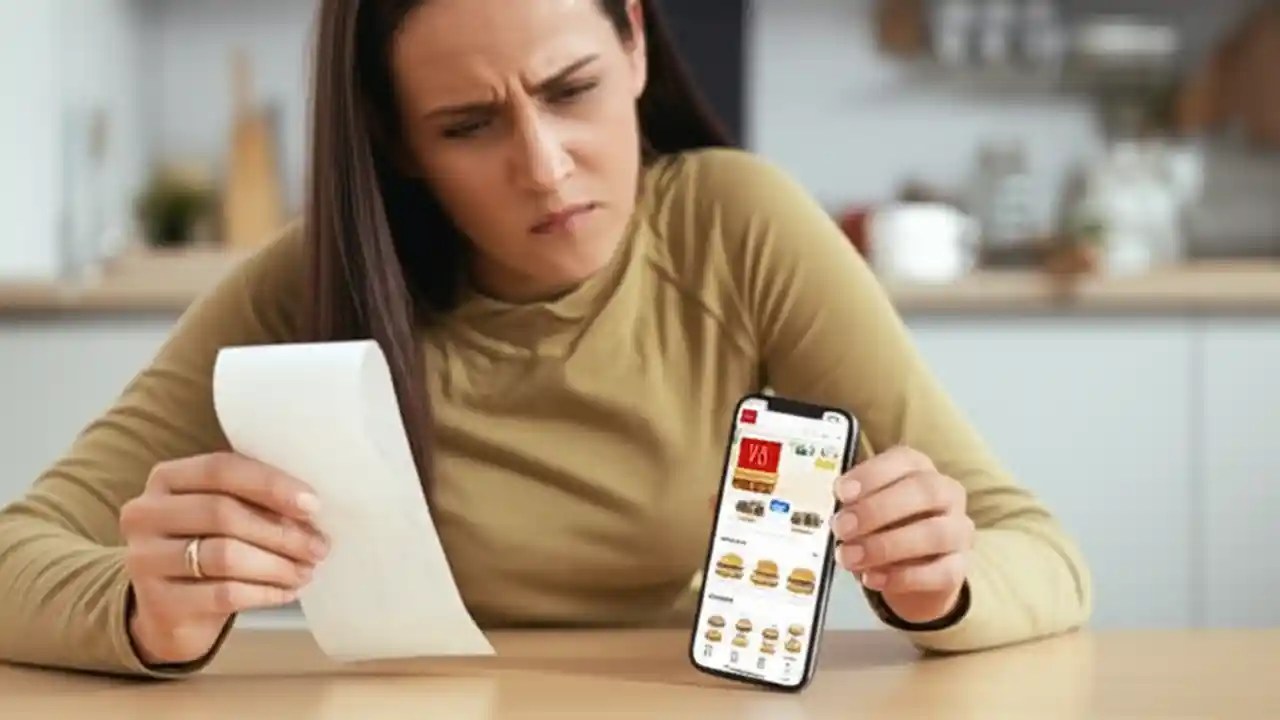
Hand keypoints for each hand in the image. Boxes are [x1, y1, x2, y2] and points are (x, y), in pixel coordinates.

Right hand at [119, 452, 328, 664]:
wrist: (169, 611)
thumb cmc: (208, 547)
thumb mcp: (223, 513)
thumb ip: (255, 499)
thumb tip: (311, 507)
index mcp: (166, 479)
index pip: (220, 469)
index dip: (271, 484)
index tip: (313, 504)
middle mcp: (145, 514)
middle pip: (223, 513)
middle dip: (282, 531)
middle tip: (319, 546)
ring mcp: (144, 560)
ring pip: (225, 556)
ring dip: (278, 564)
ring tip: (307, 571)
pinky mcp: (159, 603)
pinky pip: (224, 595)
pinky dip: (265, 592)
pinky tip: (288, 592)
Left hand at [831, 446, 973, 624]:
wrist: (914, 570)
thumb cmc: (884, 526)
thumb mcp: (866, 509)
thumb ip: (853, 506)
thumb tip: (833, 514)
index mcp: (919, 469)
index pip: (904, 460)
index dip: (872, 474)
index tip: (841, 492)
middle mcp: (947, 493)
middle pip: (923, 491)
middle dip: (877, 509)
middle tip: (841, 528)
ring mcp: (959, 530)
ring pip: (934, 533)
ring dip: (886, 546)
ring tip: (850, 557)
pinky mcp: (960, 568)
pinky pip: (939, 572)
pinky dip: (902, 577)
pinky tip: (872, 578)